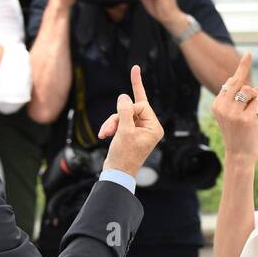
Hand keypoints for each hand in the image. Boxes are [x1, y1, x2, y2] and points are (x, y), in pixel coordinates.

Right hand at [98, 63, 163, 179]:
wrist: (116, 173)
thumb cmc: (124, 157)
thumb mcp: (125, 132)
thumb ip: (125, 112)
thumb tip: (124, 97)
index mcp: (154, 128)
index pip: (142, 106)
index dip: (129, 109)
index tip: (120, 120)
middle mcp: (149, 128)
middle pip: (134, 108)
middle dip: (119, 115)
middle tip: (129, 83)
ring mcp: (139, 130)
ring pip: (124, 114)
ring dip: (112, 122)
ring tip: (105, 132)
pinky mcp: (130, 132)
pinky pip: (120, 121)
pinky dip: (111, 126)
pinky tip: (104, 134)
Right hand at [211, 51, 257, 160]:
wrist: (239, 155)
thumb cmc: (238, 133)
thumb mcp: (234, 114)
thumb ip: (240, 99)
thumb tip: (255, 88)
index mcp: (217, 104)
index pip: (231, 83)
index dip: (242, 70)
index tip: (249, 55)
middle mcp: (223, 107)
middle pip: (240, 84)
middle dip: (248, 83)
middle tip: (250, 70)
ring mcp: (233, 113)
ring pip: (249, 91)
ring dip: (255, 99)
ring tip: (252, 113)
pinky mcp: (245, 119)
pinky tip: (256, 119)